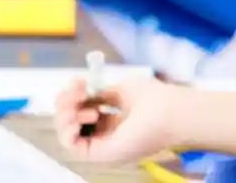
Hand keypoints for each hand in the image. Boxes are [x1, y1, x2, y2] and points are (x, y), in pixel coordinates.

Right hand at [54, 74, 184, 163]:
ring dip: (65, 114)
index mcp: (112, 121)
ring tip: (83, 102)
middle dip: (65, 102)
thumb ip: (102, 94)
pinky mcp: (101, 155)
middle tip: (78, 89)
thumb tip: (86, 91)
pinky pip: (72, 147)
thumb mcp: (122, 89)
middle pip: (70, 123)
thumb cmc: (154, 99)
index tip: (80, 81)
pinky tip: (85, 114)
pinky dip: (69, 128)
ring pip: (67, 134)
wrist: (169, 111)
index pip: (80, 112)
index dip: (74, 96)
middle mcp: (105, 135)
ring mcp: (102, 146)